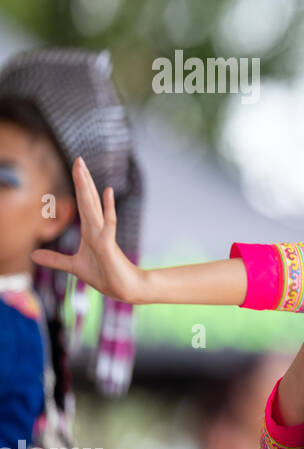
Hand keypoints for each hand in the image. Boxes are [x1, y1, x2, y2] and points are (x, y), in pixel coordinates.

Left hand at [29, 156, 145, 303]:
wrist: (125, 289)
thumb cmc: (104, 276)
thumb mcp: (73, 266)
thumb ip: (55, 259)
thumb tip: (33, 255)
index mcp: (89, 231)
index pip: (83, 204)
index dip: (80, 186)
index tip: (77, 168)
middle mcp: (97, 228)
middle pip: (87, 200)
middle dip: (82, 180)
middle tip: (79, 159)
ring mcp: (103, 235)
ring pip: (93, 207)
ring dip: (89, 187)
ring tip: (84, 170)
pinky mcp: (109, 244)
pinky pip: (108, 223)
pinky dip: (108, 207)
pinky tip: (107, 192)